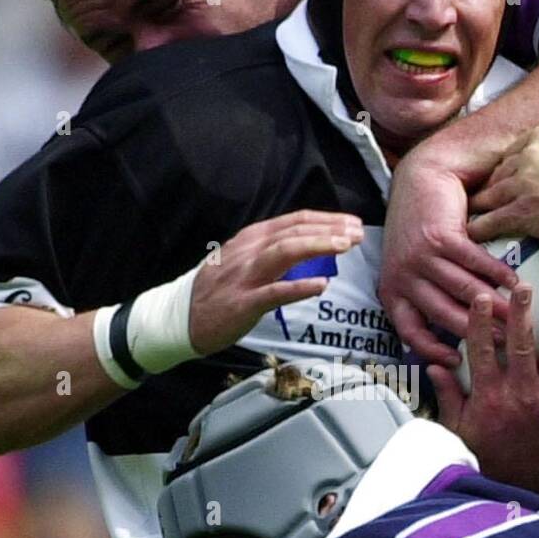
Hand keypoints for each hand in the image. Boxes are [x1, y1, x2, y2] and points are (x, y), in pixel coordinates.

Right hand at [188, 210, 362, 354]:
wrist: (180, 318)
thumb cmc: (216, 291)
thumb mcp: (241, 259)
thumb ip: (270, 250)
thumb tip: (308, 244)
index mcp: (250, 239)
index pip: (293, 221)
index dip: (325, 219)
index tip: (351, 222)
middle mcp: (248, 252)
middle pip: (293, 232)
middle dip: (329, 229)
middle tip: (358, 232)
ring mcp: (245, 276)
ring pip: (284, 253)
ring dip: (317, 246)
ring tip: (345, 246)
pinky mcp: (243, 303)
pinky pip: (274, 293)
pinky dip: (298, 287)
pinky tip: (320, 284)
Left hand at [380, 149, 517, 367]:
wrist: (423, 177)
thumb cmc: (421, 226)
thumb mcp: (412, 264)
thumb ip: (425, 293)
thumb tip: (454, 329)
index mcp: (393, 289)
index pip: (410, 330)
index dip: (433, 349)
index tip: (457, 361)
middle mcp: (403, 276)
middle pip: (444, 315)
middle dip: (477, 331)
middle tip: (504, 342)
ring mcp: (420, 257)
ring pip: (463, 291)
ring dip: (494, 305)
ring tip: (517, 315)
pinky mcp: (439, 237)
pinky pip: (474, 264)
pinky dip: (497, 274)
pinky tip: (515, 282)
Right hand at [427, 283, 538, 496]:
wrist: (523, 481)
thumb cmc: (488, 453)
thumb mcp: (458, 428)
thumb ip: (448, 394)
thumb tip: (434, 365)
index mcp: (489, 397)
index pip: (482, 351)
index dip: (479, 323)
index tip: (480, 298)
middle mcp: (520, 394)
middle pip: (520, 346)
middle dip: (521, 314)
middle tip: (522, 287)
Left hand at [468, 125, 538, 247]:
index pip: (509, 154)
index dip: (506, 172)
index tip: (503, 184)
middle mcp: (529, 156)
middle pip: (497, 175)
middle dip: (492, 190)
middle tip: (484, 203)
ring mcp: (523, 184)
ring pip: (489, 197)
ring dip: (481, 209)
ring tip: (471, 218)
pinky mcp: (522, 212)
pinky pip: (490, 221)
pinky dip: (480, 228)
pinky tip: (474, 234)